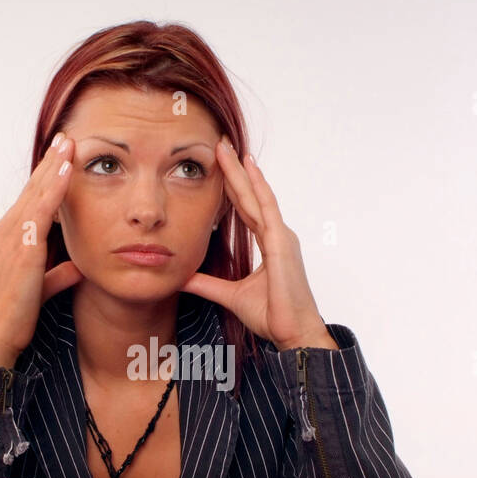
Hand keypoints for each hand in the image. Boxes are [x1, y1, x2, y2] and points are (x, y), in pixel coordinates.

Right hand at [0, 132, 84, 368]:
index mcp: (4, 240)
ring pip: (35, 194)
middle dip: (50, 162)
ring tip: (69, 144)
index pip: (28, 202)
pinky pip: (41, 212)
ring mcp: (9, 239)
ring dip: (54, 167)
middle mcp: (3, 233)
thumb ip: (58, 275)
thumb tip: (78, 267)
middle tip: (66, 138)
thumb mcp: (40, 289)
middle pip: (31, 190)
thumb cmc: (14, 317)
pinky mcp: (22, 250)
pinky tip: (66, 171)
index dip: (45, 179)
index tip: (60, 158)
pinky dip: (54, 189)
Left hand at [181, 135, 335, 351]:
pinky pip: (267, 208)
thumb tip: (183, 277)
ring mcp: (282, 236)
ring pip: (257, 196)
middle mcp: (277, 235)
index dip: (233, 186)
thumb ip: (207, 284)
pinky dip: (257, 186)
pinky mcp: (281, 243)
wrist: (293, 333)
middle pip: (251, 196)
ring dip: (241, 171)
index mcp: (269, 243)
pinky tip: (248, 167)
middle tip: (220, 144)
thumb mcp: (230, 295)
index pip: (247, 208)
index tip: (220, 165)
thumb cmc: (273, 316)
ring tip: (227, 147)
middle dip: (235, 170)